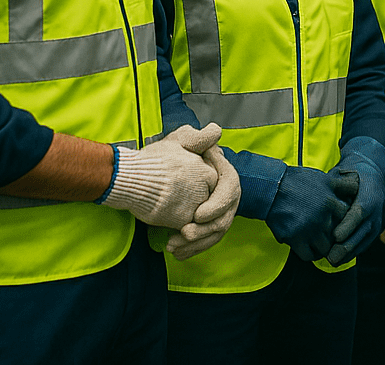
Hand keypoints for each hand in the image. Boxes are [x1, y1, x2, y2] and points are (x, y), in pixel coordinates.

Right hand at [102, 124, 218, 228]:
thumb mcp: (180, 139)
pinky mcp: (182, 221)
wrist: (133, 178)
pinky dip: (173, 223)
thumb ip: (201, 138)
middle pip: (202, 198)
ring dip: (179, 211)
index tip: (174, 182)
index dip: (188, 182)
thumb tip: (216, 131)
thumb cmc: (153, 158)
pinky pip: (184, 227)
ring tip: (163, 203)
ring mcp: (195, 206)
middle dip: (186, 198)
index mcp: (207, 170)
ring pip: (193, 213)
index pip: (206, 181)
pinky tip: (161, 213)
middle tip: (168, 194)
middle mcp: (205, 188)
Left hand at [166, 144, 240, 260]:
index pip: (229, 192)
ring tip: (173, 244)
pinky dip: (191, 250)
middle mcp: (226, 197)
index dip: (216, 205)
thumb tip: (215, 132)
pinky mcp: (206, 227)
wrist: (155, 175)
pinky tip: (175, 251)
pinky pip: (203, 243)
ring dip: (196, 243)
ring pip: (213, 234)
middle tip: (184, 232)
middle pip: (223, 218)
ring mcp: (217, 214)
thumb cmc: (172, 156)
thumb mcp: (184, 142)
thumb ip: (199, 137)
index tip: (198, 214)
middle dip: (204, 230)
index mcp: (225, 176)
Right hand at [265, 165, 357, 261]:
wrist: (272, 188)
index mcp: (330, 201)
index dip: (346, 221)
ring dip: (325, 248)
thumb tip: (358, 186)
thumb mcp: (324, 178)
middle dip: (337, 237)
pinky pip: (309, 255)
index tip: (342, 223)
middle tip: (334, 238)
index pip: (348, 218)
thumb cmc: (299, 180)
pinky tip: (310, 249)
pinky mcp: (295, 239)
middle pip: (338, 235)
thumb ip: (342, 185)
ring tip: (322, 244)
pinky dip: (311, 254)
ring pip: (326, 248)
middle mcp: (322, 216)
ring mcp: (309, 229)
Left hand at [327, 137, 384, 265]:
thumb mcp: (345, 173)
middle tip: (329, 257)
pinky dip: (353, 252)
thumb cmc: (353, 173)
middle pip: (363, 231)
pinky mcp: (377, 229)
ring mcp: (378, 220)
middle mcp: (377, 208)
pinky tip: (340, 259)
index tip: (335, 236)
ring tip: (331, 261)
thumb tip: (318, 189)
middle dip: (346, 246)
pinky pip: (366, 243)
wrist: (373, 174)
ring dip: (349, 253)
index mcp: (369, 192)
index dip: (348, 225)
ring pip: (365, 241)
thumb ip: (334, 184)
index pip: (360, 211)